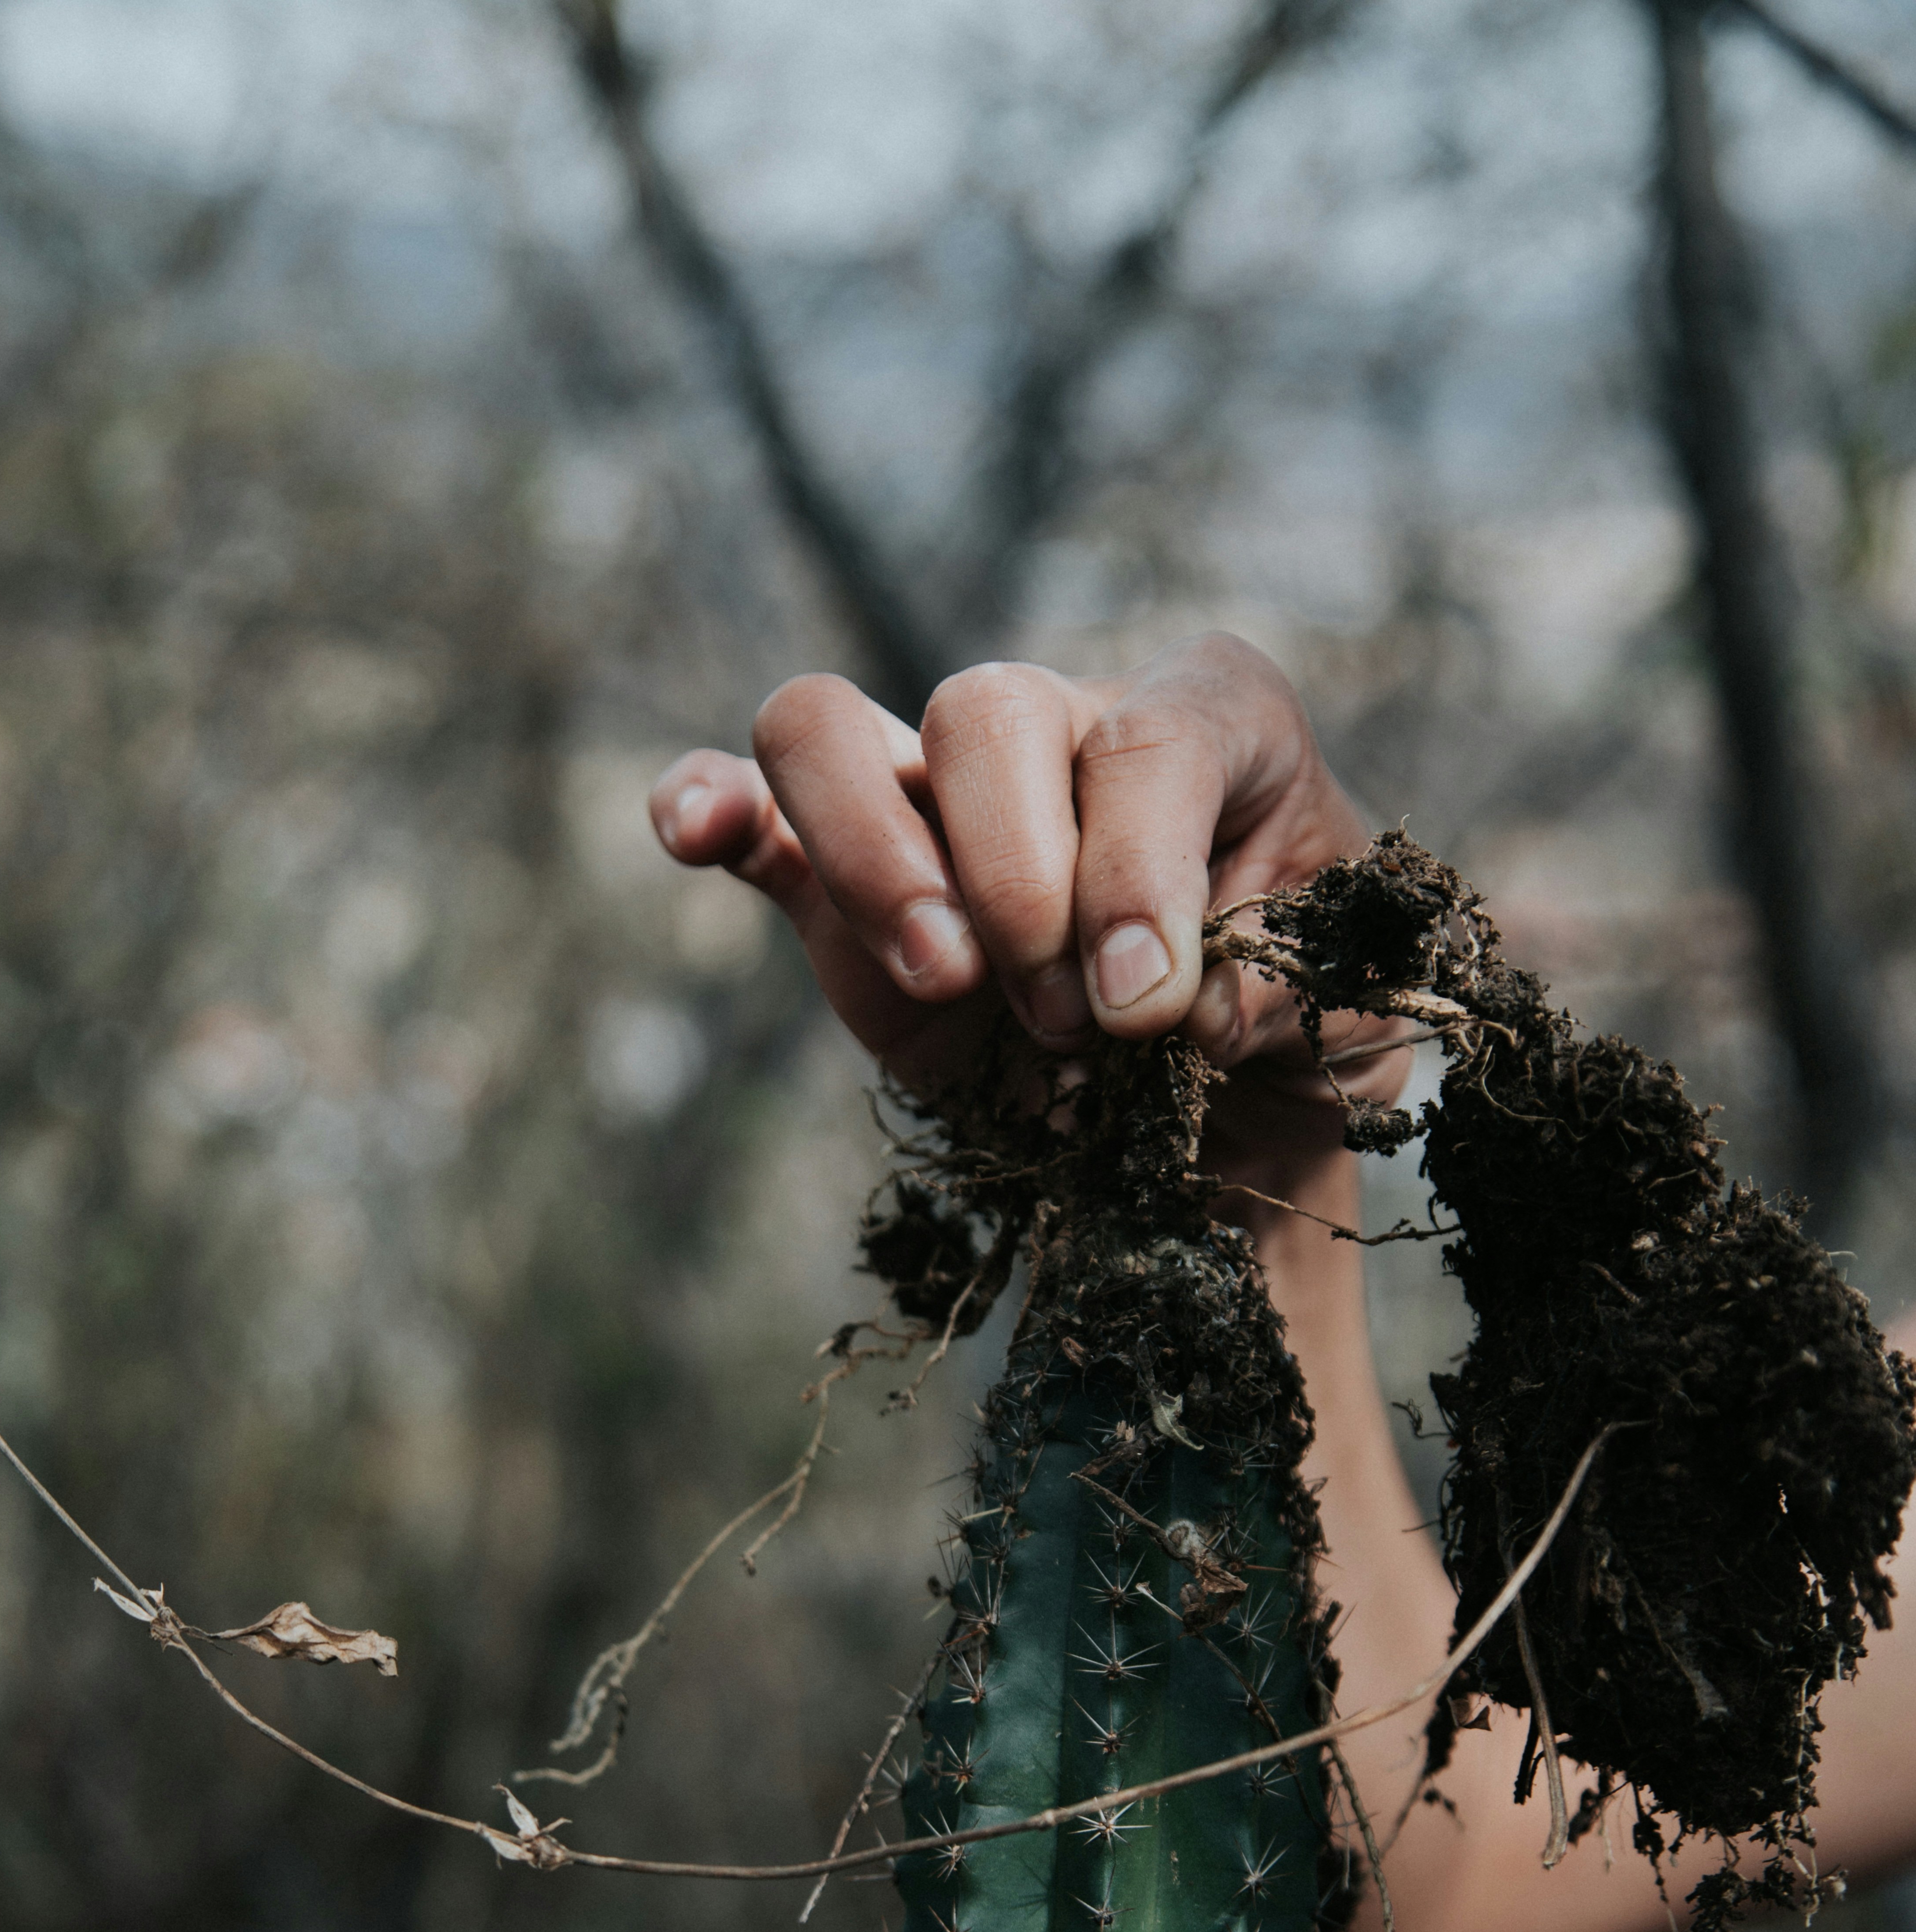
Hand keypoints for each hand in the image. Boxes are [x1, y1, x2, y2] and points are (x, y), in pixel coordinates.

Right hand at [647, 633, 1404, 1191]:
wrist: (1224, 1113)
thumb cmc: (1294, 1022)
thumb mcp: (1346, 1005)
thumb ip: (1281, 987)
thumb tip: (1165, 1001)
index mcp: (1211, 719)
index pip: (1150, 740)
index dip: (1140, 877)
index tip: (1150, 1013)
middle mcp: (1061, 723)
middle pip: (985, 709)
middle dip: (1019, 880)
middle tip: (1067, 1022)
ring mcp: (933, 795)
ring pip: (831, 725)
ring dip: (877, 859)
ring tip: (948, 979)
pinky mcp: (838, 882)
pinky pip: (749, 804)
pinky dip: (708, 804)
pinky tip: (694, 836)